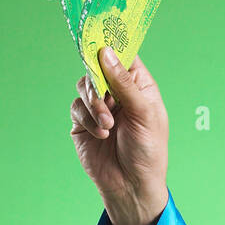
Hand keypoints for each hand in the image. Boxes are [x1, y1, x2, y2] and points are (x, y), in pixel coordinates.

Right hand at [70, 47, 169, 219]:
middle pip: (97, 67)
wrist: (131, 186)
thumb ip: (124, 83)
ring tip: (107, 126)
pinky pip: (76, 108)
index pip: (124, 55)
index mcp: (139, 85)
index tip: (99, 38)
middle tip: (105, 99)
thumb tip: (106, 52)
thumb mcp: (144, 114)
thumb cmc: (148, 151)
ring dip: (93, 105)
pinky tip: (101, 134)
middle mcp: (118, 92)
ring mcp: (99, 106)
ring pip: (84, 86)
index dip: (112, 45)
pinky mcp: (83, 122)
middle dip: (99, 83)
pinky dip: (87, 119)